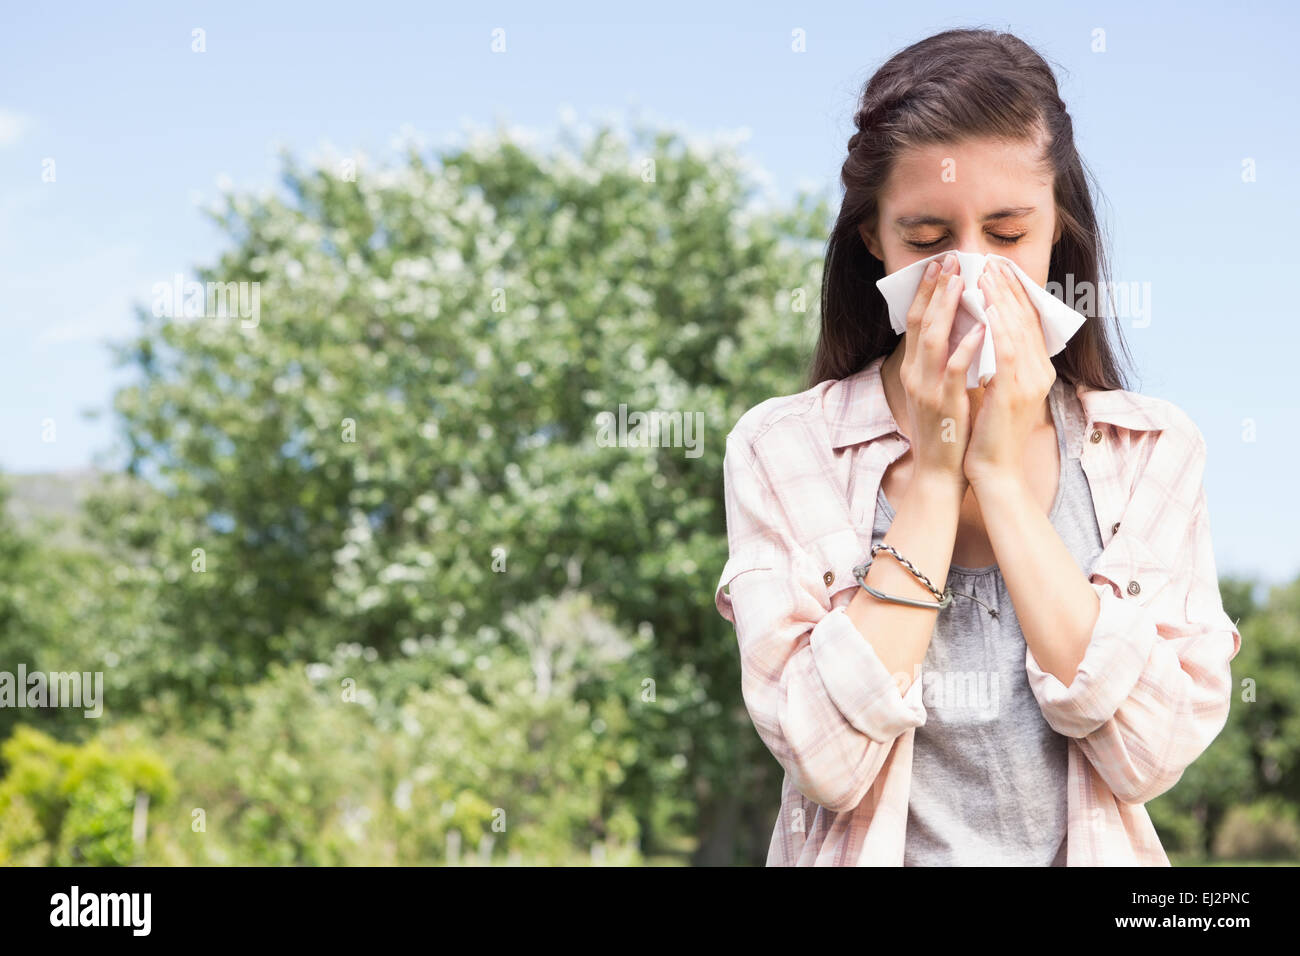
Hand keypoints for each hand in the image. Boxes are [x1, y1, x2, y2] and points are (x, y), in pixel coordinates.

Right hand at [898, 252, 986, 488]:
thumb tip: (963, 327)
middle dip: (935, 289)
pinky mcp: (945, 403)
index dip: (926, 292)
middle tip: (950, 261)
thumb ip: (945, 360)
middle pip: (921, 322)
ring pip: (934, 339)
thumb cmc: (946, 430)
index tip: (940, 265)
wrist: (939, 470)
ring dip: (948, 308)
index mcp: (913, 369)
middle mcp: (914, 375)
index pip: (916, 322)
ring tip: (963, 282)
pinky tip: (983, 326)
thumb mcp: (939, 388)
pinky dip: (968, 345)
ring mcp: (927, 389)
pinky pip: (955, 368)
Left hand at [963, 258, 1055, 486]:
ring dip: (1003, 299)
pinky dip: (1000, 329)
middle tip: (991, 261)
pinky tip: (990, 309)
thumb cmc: (988, 432)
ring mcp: (1030, 383)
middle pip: (1026, 320)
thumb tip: (981, 333)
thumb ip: (996, 363)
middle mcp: (1039, 373)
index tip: (997, 269)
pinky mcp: (1014, 394)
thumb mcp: (995, 390)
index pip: (1028, 322)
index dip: (1014, 294)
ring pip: (1019, 331)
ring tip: (988, 274)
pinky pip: (1009, 354)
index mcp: (1036, 371)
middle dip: (1008, 288)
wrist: (992, 470)